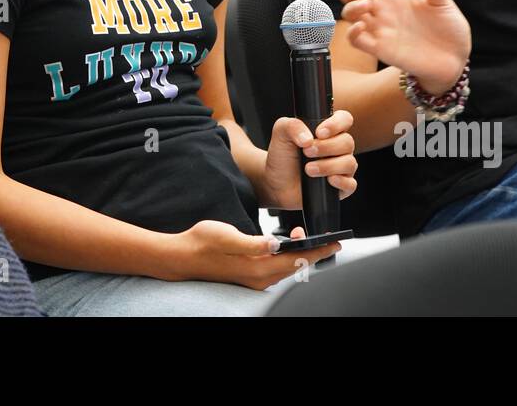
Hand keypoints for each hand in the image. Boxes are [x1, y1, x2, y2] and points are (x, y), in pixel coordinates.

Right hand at [169, 220, 341, 289]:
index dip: (316, 251)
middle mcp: (258, 279)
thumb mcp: (226, 236)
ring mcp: (253, 280)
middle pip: (295, 267)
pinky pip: (275, 269)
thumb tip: (276, 243)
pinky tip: (287, 248)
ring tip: (308, 240)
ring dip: (299, 256)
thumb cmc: (202, 242)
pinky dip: (287, 259)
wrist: (182, 256)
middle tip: (329, 240)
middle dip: (313, 253)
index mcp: (256, 269)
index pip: (295, 261)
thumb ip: (253, 242)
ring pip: (286, 269)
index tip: (335, 243)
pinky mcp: (248, 276)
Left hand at [262, 112, 358, 210]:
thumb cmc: (283, 155)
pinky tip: (327, 180)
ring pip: (350, 163)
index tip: (319, 133)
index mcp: (328, 131)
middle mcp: (338, 148)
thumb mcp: (281, 133)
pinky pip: (351, 184)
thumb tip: (308, 138)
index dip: (336, 124)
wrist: (276, 182)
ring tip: (308, 169)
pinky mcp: (341, 187)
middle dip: (326, 147)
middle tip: (306, 152)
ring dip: (328, 166)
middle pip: (348, 142)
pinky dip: (341, 182)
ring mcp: (341, 167)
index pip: (345, 119)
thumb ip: (293, 126)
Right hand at [338, 0, 470, 92]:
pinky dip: (352, 32)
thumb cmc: (449, 28)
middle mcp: (382, 10)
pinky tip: (362, 26)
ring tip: (368, 5)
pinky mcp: (379, 49)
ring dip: (352, 6)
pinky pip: (355, 40)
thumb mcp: (444, 3)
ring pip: (349, 14)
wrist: (455, 57)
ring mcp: (379, 29)